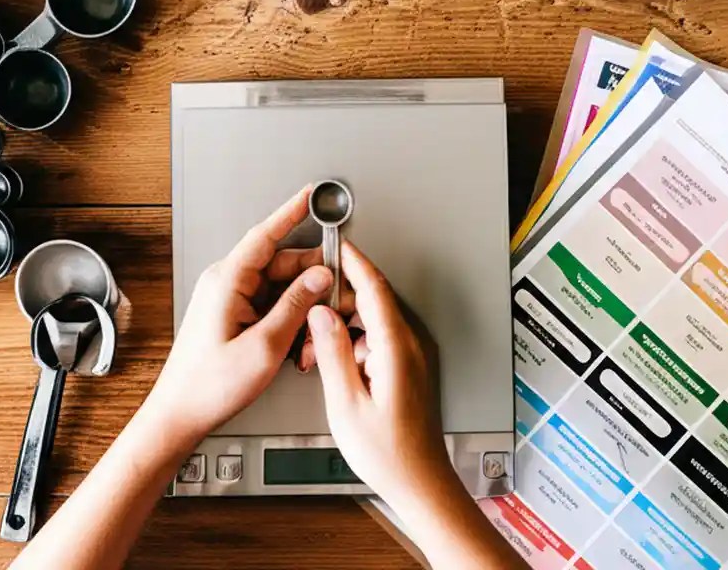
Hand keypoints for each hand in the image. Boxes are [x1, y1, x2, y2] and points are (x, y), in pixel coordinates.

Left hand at [142, 186, 334, 440]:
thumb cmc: (209, 386)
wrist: (181, 414)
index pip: (266, 234)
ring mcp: (230, 299)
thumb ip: (295, 306)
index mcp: (227, 281)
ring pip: (281, 286)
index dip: (292, 212)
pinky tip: (297, 341)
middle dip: (313, 277)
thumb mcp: (264, 347)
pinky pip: (272, 304)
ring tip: (313, 331)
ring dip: (302, 304)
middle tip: (339, 291)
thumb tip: (319, 276)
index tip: (312, 195)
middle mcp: (227, 284)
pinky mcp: (234, 315)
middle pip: (283, 263)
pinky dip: (290, 317)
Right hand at [307, 242, 456, 505]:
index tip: (335, 245)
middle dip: (336, 303)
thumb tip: (321, 315)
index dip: (353, 262)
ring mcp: (409, 359)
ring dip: (341, 329)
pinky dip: (352, 346)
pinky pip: (376, 342)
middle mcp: (407, 347)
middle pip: (371, 302)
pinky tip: (334, 367)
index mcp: (395, 348)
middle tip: (308, 314)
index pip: (374, 289)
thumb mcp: (346, 403)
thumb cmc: (388, 452)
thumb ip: (332, 353)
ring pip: (371, 324)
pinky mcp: (406, 371)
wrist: (418, 482)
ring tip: (315, 354)